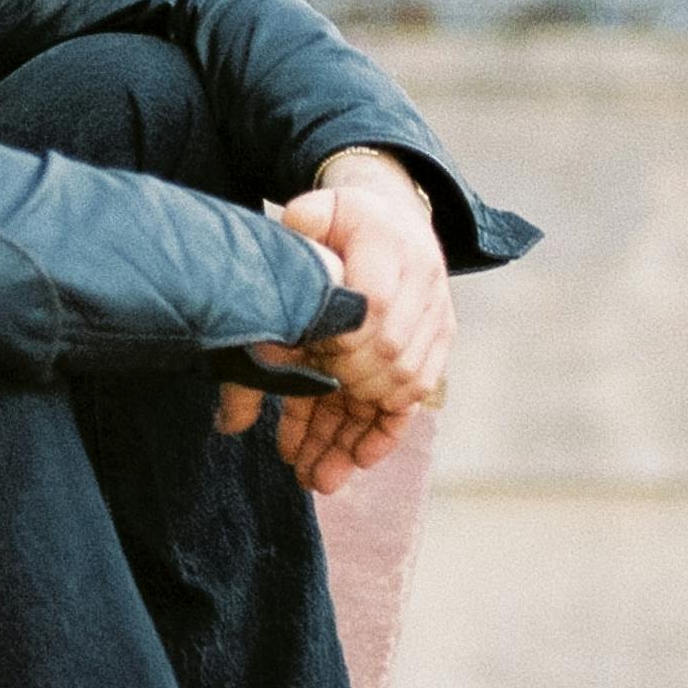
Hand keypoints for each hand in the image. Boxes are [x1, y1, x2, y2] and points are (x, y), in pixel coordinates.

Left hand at [214, 147, 454, 498]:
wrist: (390, 210)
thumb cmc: (335, 220)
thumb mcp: (304, 221)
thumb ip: (277, 273)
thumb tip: (254, 325)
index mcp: (385, 245)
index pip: (373, 310)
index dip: (341, 347)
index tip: (307, 369)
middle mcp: (419, 284)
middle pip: (385, 363)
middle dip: (340, 413)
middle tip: (296, 455)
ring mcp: (431, 319)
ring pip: (396, 391)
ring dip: (354, 436)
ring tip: (314, 477)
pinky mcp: (433, 343)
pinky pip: (414, 396)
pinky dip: (384, 431)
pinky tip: (353, 462)